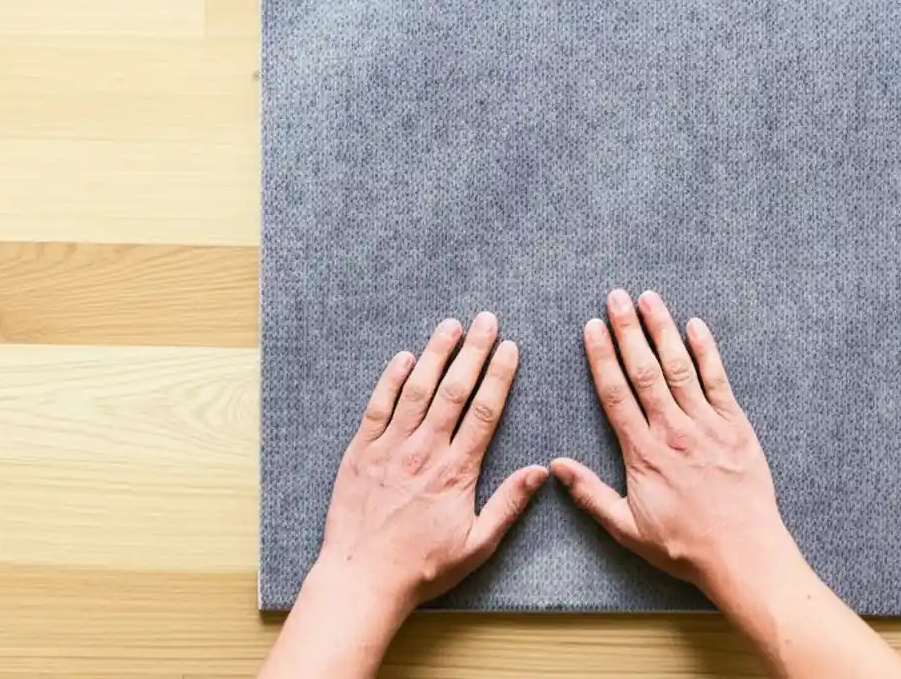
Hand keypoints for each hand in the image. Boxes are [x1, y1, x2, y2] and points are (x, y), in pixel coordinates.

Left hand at [317, 312, 547, 605]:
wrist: (362, 580)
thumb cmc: (423, 568)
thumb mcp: (477, 545)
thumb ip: (509, 504)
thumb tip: (540, 471)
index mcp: (456, 471)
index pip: (485, 411)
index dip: (499, 375)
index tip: (510, 348)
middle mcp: (425, 451)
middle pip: (454, 389)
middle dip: (473, 350)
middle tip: (486, 320)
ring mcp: (390, 448)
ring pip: (417, 389)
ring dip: (436, 354)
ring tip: (451, 326)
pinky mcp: (360, 452)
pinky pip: (377, 406)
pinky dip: (391, 379)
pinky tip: (404, 357)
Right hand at [550, 290, 794, 593]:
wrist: (742, 553)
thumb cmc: (683, 545)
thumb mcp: (626, 528)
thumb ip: (589, 494)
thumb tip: (556, 466)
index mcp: (643, 453)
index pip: (615, 393)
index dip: (601, 356)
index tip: (591, 327)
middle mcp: (673, 431)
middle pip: (644, 369)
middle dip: (628, 329)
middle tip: (616, 297)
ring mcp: (707, 425)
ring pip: (679, 367)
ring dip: (663, 330)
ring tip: (649, 299)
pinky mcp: (735, 426)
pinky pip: (718, 380)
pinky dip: (706, 351)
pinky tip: (695, 326)